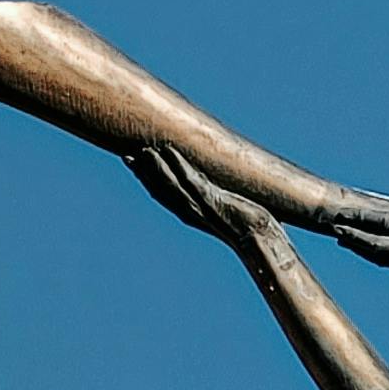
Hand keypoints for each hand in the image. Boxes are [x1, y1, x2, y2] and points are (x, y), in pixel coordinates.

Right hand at [128, 144, 279, 251]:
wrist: (260, 239)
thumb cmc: (247, 226)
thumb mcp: (225, 210)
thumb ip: (214, 199)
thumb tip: (211, 188)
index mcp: (191, 214)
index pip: (163, 196)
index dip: (147, 181)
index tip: (134, 164)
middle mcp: (191, 211)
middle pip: (161, 191)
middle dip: (144, 175)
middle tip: (128, 157)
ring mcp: (200, 206)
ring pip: (171, 185)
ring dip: (157, 168)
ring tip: (145, 151)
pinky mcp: (212, 201)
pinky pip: (191, 180)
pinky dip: (179, 165)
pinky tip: (169, 150)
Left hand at [329, 190, 388, 276]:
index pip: (382, 223)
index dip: (360, 219)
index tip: (343, 213)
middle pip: (373, 243)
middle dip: (351, 235)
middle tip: (333, 226)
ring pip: (378, 255)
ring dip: (358, 247)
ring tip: (342, 238)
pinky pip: (388, 260)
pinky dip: (372, 254)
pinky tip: (364, 250)